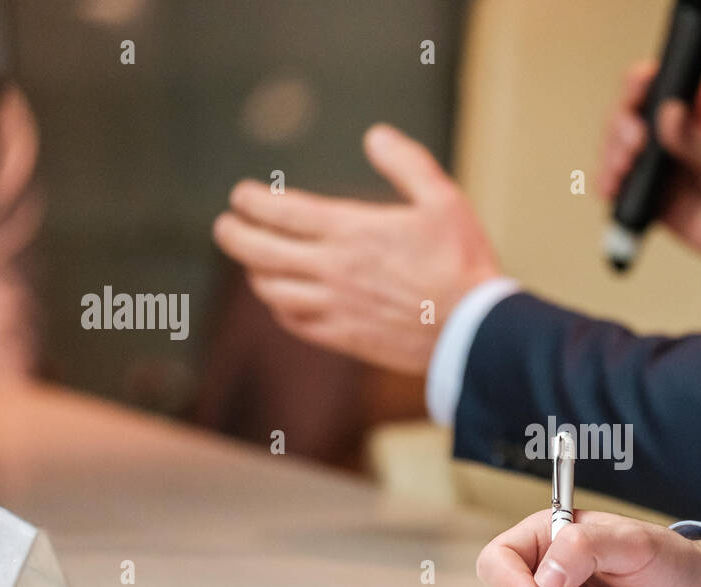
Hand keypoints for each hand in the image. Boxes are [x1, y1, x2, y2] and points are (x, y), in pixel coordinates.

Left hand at [212, 124, 500, 374]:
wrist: (474, 331)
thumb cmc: (463, 262)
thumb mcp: (443, 200)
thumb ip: (407, 164)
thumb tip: (375, 135)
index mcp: (352, 230)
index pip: (281, 212)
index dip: (252, 202)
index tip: (241, 195)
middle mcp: (334, 269)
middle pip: (261, 252)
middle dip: (234, 236)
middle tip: (225, 227)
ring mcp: (335, 306)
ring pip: (272, 290)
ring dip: (257, 273)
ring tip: (255, 263)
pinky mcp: (344, 337)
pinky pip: (295, 323)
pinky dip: (280, 309)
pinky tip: (282, 302)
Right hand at [599, 62, 700, 274]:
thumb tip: (670, 112)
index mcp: (696, 108)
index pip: (660, 82)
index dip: (641, 83)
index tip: (637, 96)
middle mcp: (669, 130)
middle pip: (627, 112)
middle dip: (622, 126)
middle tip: (634, 144)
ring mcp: (653, 161)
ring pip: (615, 145)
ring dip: (610, 154)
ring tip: (623, 169)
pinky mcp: (644, 191)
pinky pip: (616, 183)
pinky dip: (607, 184)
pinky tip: (612, 189)